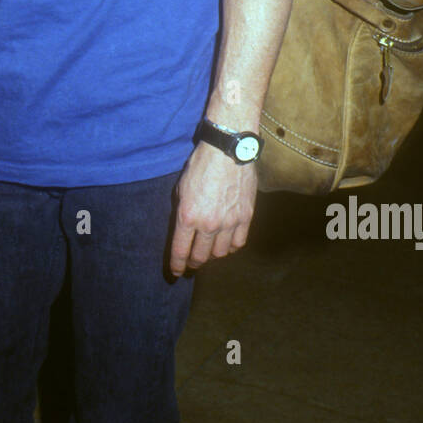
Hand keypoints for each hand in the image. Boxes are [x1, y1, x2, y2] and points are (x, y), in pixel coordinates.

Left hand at [169, 142, 256, 276]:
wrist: (228, 150)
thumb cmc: (201, 166)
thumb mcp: (181, 189)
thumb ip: (182, 212)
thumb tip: (183, 230)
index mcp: (187, 216)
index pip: (180, 251)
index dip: (177, 265)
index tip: (176, 272)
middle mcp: (208, 224)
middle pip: (200, 256)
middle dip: (193, 262)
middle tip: (191, 262)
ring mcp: (229, 222)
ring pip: (219, 253)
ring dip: (212, 255)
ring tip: (208, 251)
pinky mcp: (246, 217)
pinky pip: (238, 243)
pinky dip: (230, 247)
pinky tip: (225, 244)